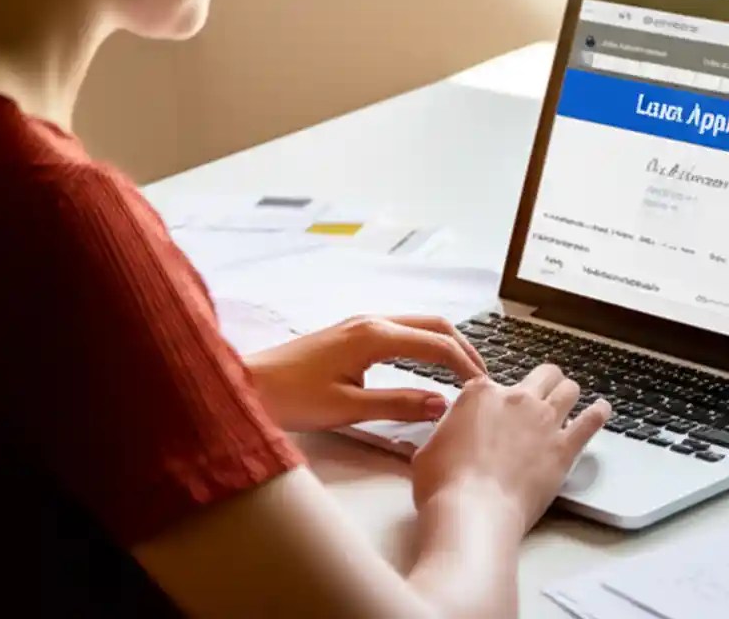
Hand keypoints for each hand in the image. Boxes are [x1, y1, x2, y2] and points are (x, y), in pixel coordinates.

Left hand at [247, 315, 486, 431]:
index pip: (437, 344)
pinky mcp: (352, 333)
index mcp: (375, 336)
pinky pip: (402, 331)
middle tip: (481, 377)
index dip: (465, 365)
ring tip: (462, 372)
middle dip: (464, 348)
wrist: (246, 386)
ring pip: (419, 325)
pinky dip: (425, 345)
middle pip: (435, 325)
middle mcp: (372, 321)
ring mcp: (362, 324)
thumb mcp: (349, 407)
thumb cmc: (291, 398)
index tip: (482, 388)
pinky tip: (428, 366)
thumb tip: (442, 403)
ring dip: (445, 344)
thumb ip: (400, 404)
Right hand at [410, 365, 610, 533]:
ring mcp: (543, 422)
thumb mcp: (428, 450)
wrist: (473, 512)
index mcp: (480, 395)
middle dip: (545, 381)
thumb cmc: (445, 486)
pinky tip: (602, 410)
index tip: (499, 408)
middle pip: (543, 374)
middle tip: (544, 392)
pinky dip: (598, 413)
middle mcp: (516, 400)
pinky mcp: (564, 448)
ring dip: (569, 393)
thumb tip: (447, 435)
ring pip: (569, 389)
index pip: (493, 382)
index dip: (497, 396)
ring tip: (571, 400)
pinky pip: (591, 421)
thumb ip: (444, 434)